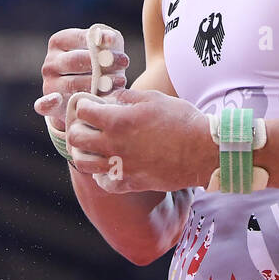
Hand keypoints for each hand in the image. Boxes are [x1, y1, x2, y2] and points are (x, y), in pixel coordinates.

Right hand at [35, 24, 128, 133]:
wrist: (86, 92)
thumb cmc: (99, 65)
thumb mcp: (103, 49)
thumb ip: (107, 40)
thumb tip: (108, 38)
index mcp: (59, 42)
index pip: (80, 39)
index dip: (102, 45)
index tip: (121, 53)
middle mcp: (50, 62)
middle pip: (75, 61)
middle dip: (102, 65)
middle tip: (124, 69)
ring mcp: (48, 83)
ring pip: (71, 83)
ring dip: (97, 85)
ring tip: (118, 84)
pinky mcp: (49, 104)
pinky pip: (43, 105)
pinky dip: (48, 102)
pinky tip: (58, 99)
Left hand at [65, 87, 214, 193]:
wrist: (203, 150)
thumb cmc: (181, 120)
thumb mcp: (153, 98)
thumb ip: (126, 97)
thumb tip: (109, 98)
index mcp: (118, 121)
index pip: (82, 111)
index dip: (84, 105)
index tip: (90, 105)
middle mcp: (114, 145)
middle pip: (76, 138)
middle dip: (78, 127)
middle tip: (88, 125)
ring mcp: (120, 166)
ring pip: (83, 163)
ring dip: (84, 152)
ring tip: (93, 146)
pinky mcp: (130, 182)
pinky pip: (103, 182)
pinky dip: (101, 174)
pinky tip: (108, 165)